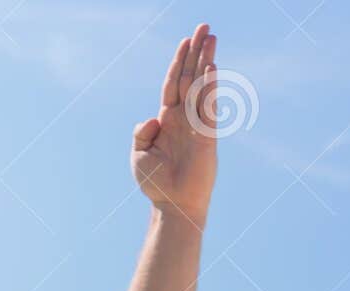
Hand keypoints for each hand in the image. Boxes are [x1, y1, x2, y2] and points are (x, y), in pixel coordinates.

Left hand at [132, 23, 218, 222]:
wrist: (173, 204)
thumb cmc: (155, 183)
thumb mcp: (138, 155)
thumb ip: (141, 133)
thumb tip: (153, 119)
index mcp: (167, 120)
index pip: (173, 83)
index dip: (179, 62)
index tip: (186, 40)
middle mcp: (184, 117)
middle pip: (190, 76)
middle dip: (196, 51)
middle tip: (204, 27)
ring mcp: (197, 124)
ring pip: (201, 85)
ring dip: (206, 60)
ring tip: (211, 37)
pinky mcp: (207, 134)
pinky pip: (208, 105)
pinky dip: (209, 86)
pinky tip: (211, 68)